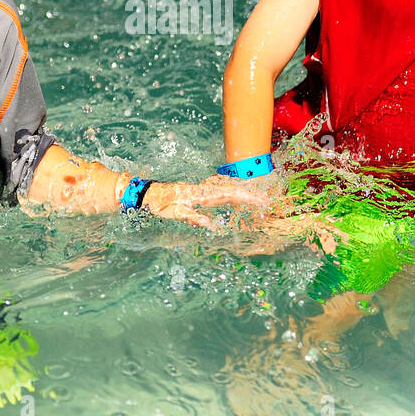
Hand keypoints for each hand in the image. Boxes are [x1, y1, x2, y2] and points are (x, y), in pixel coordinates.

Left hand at [141, 175, 274, 228]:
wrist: (148, 193)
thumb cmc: (160, 204)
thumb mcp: (175, 214)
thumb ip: (194, 218)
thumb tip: (212, 226)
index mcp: (200, 194)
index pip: (227, 194)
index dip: (245, 197)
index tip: (258, 200)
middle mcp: (203, 190)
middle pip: (231, 190)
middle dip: (249, 195)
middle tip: (266, 200)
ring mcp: (201, 190)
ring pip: (226, 189)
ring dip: (242, 193)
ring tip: (258, 197)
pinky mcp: (198, 192)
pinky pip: (219, 191)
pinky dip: (231, 193)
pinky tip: (236, 196)